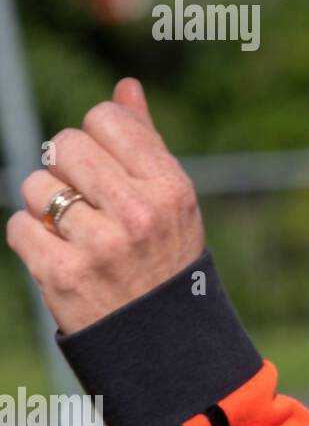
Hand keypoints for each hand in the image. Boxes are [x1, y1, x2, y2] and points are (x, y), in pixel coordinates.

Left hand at [6, 78, 204, 334]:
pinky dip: (32, 238)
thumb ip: (146, 140)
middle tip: (85, 196)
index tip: (106, 165)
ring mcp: (99, 245)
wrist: (161, 339)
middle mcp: (138, 212)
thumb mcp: (171, 199)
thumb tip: (125, 86)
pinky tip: (60, 254)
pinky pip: (19, 226)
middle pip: (64, 145)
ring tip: (75, 229)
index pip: (105, 118)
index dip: (96, 137)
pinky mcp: (62, 274)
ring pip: (36, 185)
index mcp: (170, 186)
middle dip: (66, 166)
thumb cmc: (164, 255)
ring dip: (46, 205)